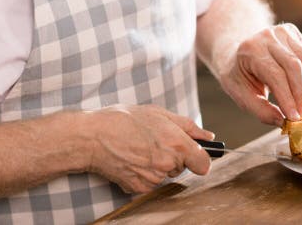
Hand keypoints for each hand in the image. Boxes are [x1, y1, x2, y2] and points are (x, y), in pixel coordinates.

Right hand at [84, 104, 213, 193]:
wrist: (93, 137)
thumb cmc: (124, 120)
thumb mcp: (159, 113)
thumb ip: (188, 126)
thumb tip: (209, 137)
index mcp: (177, 144)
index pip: (204, 164)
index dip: (200, 158)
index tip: (193, 154)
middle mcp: (167, 164)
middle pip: (182, 167)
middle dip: (173, 156)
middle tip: (153, 141)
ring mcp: (153, 178)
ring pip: (165, 174)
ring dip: (158, 164)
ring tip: (139, 148)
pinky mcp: (139, 188)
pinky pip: (150, 183)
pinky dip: (144, 173)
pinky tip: (132, 159)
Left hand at [218, 23, 301, 126]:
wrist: (236, 53)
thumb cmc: (239, 75)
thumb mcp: (240, 94)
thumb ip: (260, 110)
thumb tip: (282, 121)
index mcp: (249, 50)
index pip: (275, 75)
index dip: (287, 98)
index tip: (295, 118)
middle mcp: (266, 35)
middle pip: (293, 66)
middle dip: (299, 94)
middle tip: (300, 113)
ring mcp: (280, 31)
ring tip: (291, 94)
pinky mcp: (291, 31)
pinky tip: (292, 79)